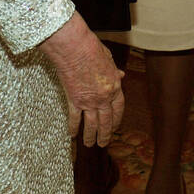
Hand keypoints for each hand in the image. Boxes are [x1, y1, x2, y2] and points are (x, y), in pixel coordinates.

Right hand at [40, 13, 124, 145]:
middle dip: (105, 134)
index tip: (114, 127)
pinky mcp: (74, 100)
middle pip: (106, 121)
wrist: (75, 48)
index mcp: (114, 87)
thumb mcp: (109, 59)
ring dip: (91, 136)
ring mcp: (89, 100)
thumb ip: (114, 71)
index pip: (119, 108)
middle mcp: (103, 97)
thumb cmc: (92, 49)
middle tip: (103, 143)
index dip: (116, 120)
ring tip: (90, 144)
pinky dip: (73, 127)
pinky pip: (75, 118)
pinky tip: (72, 135)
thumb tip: (121, 75)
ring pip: (91, 124)